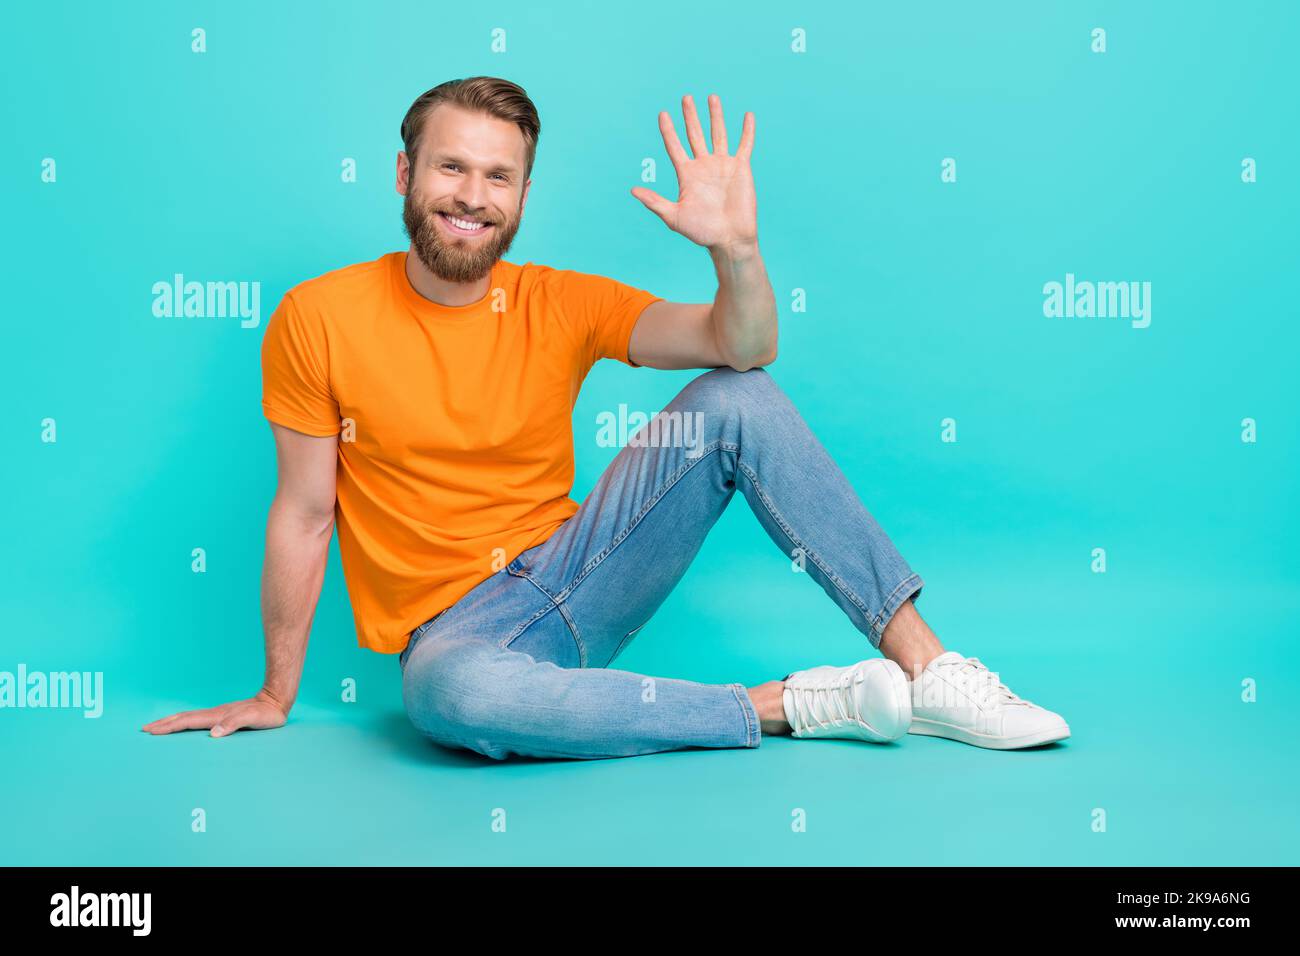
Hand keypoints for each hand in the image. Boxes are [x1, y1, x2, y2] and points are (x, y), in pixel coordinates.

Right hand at [141, 688, 288, 737]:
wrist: (276, 700)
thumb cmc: (266, 714)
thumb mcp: (252, 720)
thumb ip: (234, 725)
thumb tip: (213, 735)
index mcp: (217, 716)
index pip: (188, 722)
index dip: (169, 727)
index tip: (151, 731)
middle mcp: (215, 714)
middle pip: (183, 718)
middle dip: (164, 724)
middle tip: (145, 729)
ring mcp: (218, 713)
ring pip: (189, 717)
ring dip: (172, 721)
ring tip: (157, 726)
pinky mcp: (223, 715)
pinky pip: (198, 719)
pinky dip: (185, 722)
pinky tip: (184, 725)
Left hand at [631, 93, 756, 253]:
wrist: (729, 239)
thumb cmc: (701, 232)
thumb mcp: (674, 217)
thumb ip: (655, 202)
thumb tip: (632, 190)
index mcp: (687, 175)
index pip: (675, 147)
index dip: (668, 131)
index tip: (662, 114)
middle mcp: (704, 166)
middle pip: (695, 134)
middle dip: (690, 116)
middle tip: (685, 98)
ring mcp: (723, 165)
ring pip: (718, 134)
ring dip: (715, 116)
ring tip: (711, 97)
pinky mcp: (741, 168)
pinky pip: (745, 145)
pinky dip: (747, 131)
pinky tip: (747, 115)